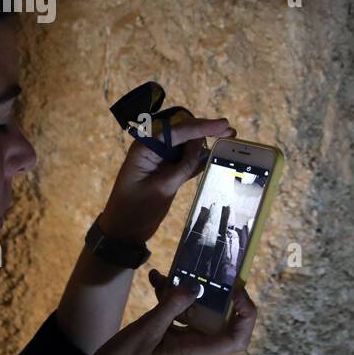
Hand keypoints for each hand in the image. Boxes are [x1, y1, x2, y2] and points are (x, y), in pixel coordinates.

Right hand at [70, 270, 258, 354]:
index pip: (237, 338)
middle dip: (216, 293)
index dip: (245, 314)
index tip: (235, 290)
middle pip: (221, 319)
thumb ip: (171, 307)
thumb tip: (195, 287)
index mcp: (196, 351)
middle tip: (209, 271)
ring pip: (196, 312)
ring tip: (171, 272)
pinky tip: (154, 279)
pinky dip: (168, 298)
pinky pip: (176, 314)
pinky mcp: (165, 338)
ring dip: (186, 291)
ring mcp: (180, 342)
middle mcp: (194, 347)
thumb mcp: (146, 331)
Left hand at [96, 114, 234, 244]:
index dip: (202, 127)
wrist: (124, 230)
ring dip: (206, 143)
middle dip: (206, 130)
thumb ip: (182, 166)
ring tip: (228, 139)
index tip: (223, 124)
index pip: (177, 131)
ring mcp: (161, 160)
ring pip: (187, 145)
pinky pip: (188, 160)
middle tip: (230, 130)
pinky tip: (217, 156)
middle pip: (183, 133)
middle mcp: (153, 149)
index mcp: (146, 148)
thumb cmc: (136, 209)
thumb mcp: (162, 188)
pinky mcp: (168, 172)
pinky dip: (201, 158)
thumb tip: (201, 145)